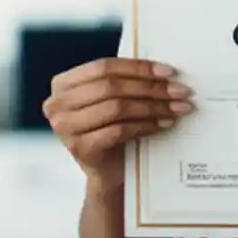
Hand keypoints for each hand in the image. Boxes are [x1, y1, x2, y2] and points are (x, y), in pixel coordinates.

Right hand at [43, 57, 193, 187]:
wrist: (107, 171)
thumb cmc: (111, 127)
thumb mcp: (112, 99)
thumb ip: (126, 81)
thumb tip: (165, 70)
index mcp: (63, 84)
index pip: (104, 67)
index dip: (139, 67)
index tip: (169, 71)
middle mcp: (57, 104)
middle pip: (111, 87)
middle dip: (150, 87)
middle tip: (180, 91)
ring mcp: (65, 128)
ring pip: (117, 108)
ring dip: (153, 106)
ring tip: (177, 107)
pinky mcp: (80, 148)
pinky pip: (119, 130)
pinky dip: (146, 125)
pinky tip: (164, 123)